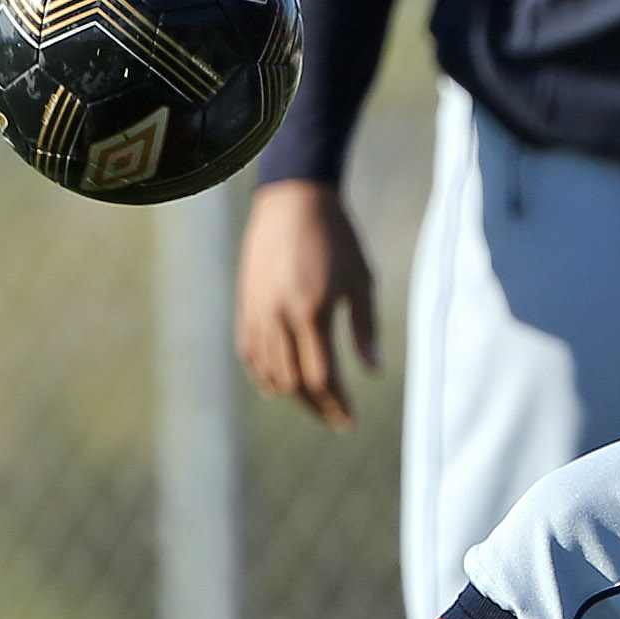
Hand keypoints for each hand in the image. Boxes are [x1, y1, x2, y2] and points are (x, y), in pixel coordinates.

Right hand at [239, 177, 382, 429]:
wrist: (293, 197)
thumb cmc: (336, 236)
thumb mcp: (361, 279)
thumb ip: (365, 328)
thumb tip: (373, 370)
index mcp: (312, 311)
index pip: (322, 376)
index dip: (336, 404)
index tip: (351, 421)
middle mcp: (279, 316)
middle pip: (294, 381)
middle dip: (317, 406)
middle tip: (336, 419)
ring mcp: (257, 311)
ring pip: (269, 372)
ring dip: (292, 395)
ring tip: (314, 403)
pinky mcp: (245, 303)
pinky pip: (250, 351)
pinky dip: (264, 374)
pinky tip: (279, 384)